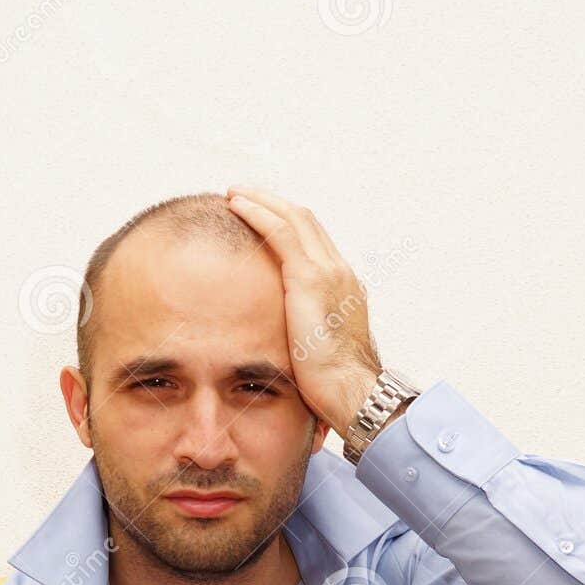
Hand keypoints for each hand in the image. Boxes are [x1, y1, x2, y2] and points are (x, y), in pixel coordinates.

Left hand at [225, 185, 383, 436]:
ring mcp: (328, 271)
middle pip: (306, 220)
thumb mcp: (319, 353)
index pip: (315, 242)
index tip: (264, 216)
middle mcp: (340, 272)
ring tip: (234, 193)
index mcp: (344, 288)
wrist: (351, 391)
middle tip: (245, 194)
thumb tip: (289, 348)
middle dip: (274, 202)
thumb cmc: (335, 386)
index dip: (288, 223)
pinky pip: (280, 232)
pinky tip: (236, 206)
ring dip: (261, 200)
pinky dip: (257, 213)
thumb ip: (306, 336)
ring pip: (293, 218)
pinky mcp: (309, 278)